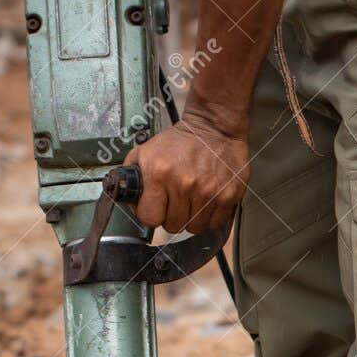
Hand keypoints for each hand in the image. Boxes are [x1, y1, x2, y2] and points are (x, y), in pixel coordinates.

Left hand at [124, 115, 248, 234]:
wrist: (214, 128)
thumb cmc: (181, 141)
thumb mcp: (146, 151)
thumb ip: (133, 175)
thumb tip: (129, 200)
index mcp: (159, 174)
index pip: (149, 218)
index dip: (151, 214)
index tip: (155, 208)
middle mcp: (183, 185)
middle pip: (172, 226)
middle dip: (172, 216)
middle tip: (176, 200)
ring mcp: (207, 193)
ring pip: (194, 228)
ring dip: (191, 217)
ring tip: (192, 200)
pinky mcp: (226, 197)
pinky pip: (214, 223)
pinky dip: (210, 217)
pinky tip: (206, 201)